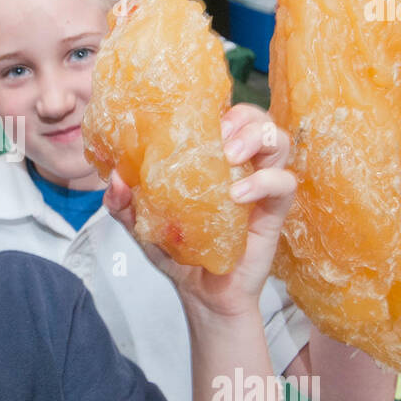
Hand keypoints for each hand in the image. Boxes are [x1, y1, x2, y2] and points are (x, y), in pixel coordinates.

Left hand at [103, 103, 295, 317]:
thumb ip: (123, 204)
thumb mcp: (141, 225)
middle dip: (242, 116)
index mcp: (213, 160)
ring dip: (256, 138)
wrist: (201, 295)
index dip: (218, 105)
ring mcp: (261, 187)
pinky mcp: (273, 212)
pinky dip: (264, 182)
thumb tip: (116, 179)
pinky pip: (284, 184)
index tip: (194, 113)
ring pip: (279, 141)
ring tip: (230, 154)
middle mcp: (242, 167)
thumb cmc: (178, 253)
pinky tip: (237, 194)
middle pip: (258, 119)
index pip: (227, 116)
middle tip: (219, 134)